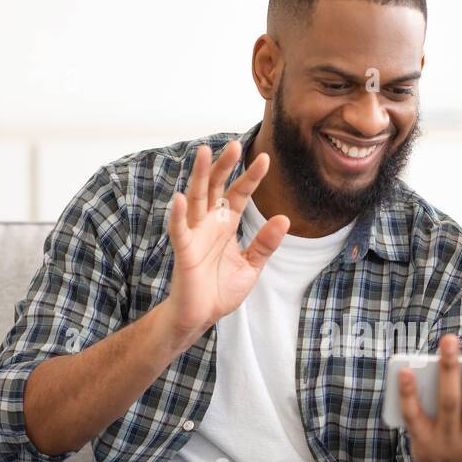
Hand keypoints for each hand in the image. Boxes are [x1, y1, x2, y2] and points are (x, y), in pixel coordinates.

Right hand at [159, 141, 289, 348]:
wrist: (201, 316)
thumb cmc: (221, 290)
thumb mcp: (251, 266)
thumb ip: (265, 244)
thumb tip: (283, 219)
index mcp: (226, 225)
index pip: (239, 195)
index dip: (251, 177)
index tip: (266, 159)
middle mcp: (209, 224)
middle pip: (216, 188)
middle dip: (224, 167)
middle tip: (235, 145)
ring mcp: (195, 235)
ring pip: (196, 200)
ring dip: (199, 177)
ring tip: (204, 153)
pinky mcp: (183, 252)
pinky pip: (180, 231)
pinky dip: (178, 215)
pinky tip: (180, 198)